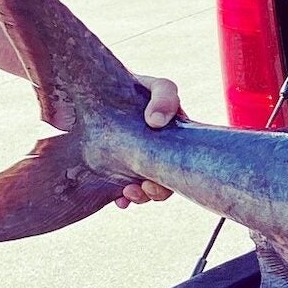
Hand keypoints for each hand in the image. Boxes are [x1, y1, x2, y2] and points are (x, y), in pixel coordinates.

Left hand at [116, 74, 181, 207]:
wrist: (102, 89)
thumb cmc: (137, 87)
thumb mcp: (157, 87)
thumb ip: (165, 98)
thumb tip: (155, 121)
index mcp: (176, 140)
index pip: (184, 165)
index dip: (177, 179)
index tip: (156, 181)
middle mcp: (161, 155)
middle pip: (167, 182)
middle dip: (156, 192)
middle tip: (143, 189)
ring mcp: (138, 162)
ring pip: (146, 188)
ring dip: (139, 196)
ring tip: (126, 194)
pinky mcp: (118, 169)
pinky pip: (124, 189)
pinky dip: (123, 197)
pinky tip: (118, 199)